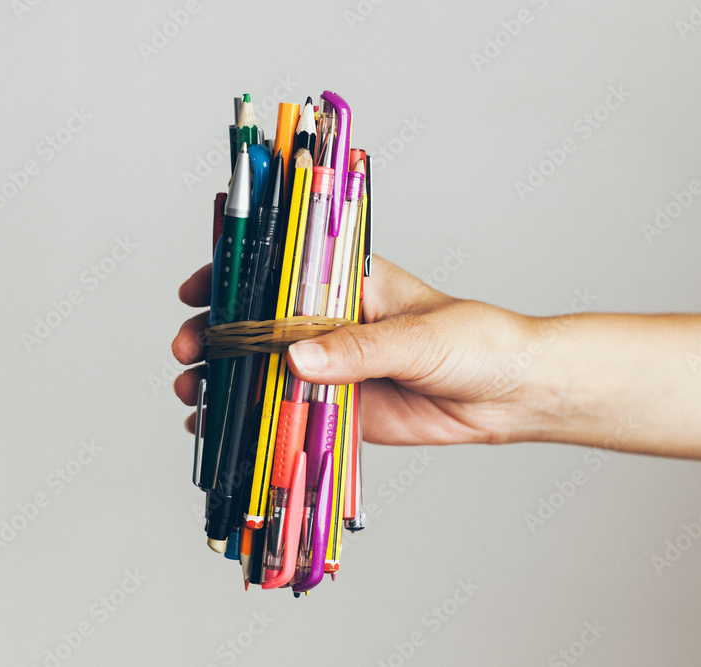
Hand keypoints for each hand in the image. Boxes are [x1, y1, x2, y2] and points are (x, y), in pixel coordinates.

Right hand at [171, 256, 538, 445]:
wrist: (510, 395)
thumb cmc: (476, 342)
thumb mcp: (419, 337)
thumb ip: (359, 349)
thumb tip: (295, 359)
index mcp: (346, 284)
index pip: (277, 270)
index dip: (232, 276)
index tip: (197, 290)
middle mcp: (330, 323)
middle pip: (258, 324)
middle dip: (216, 335)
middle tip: (190, 350)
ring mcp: (331, 368)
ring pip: (263, 370)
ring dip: (224, 380)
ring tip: (193, 393)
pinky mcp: (338, 409)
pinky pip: (285, 412)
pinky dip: (250, 420)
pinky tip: (218, 427)